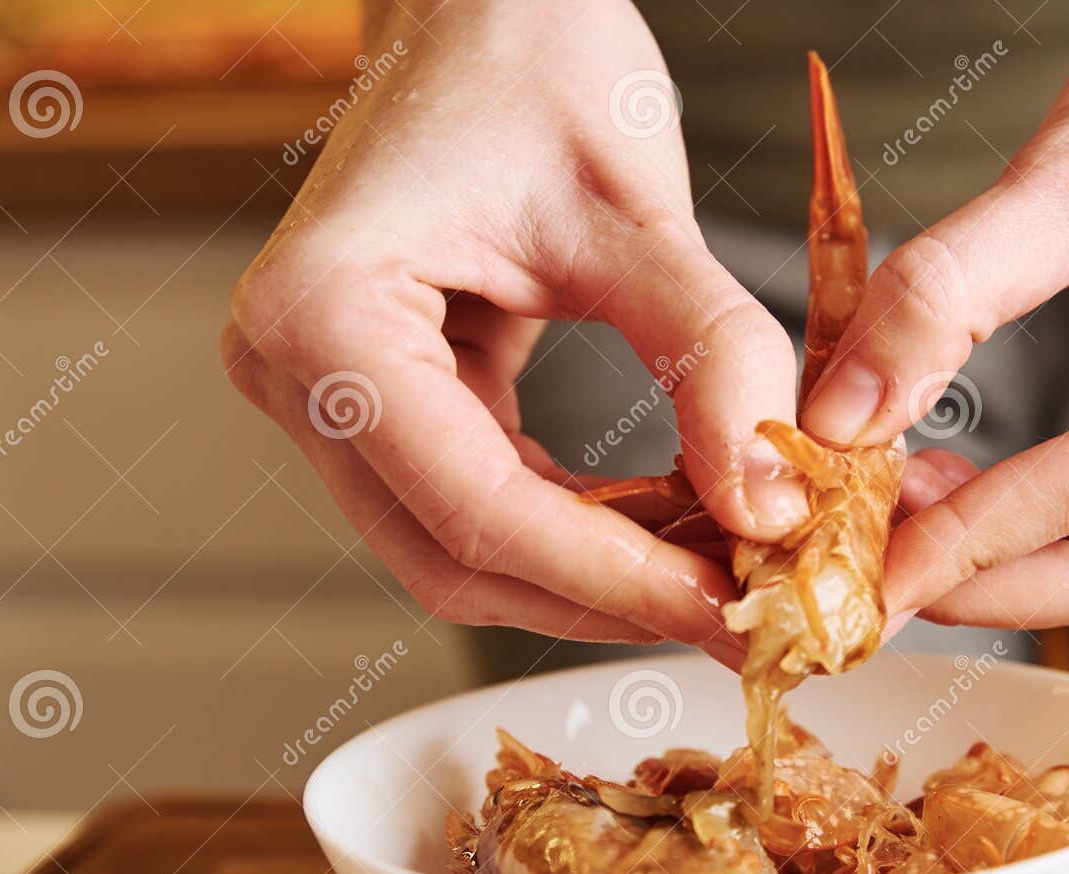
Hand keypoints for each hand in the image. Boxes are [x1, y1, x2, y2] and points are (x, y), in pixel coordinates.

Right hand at [224, 0, 806, 665]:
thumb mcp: (636, 209)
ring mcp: (330, 395)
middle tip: (732, 618)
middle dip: (604, 597)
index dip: (612, 576)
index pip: (477, 506)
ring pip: (462, 549)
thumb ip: (710, 355)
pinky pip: (478, 499)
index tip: (723, 607)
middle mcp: (300, 374)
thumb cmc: (533, 60)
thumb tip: (768, 503)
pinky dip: (575, 528)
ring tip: (713, 576)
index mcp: (326, 318)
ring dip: (593, 577)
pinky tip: (665, 524)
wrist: (480, 6)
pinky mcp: (383, 399)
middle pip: (455, 556)